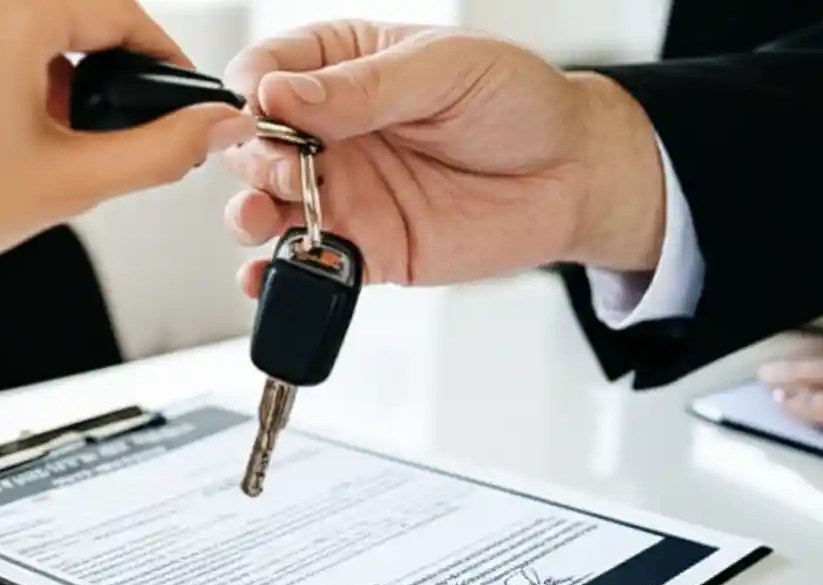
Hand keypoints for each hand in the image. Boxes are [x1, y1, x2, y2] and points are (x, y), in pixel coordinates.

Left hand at [0, 0, 256, 300]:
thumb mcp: (61, 183)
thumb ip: (156, 154)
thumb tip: (209, 130)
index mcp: (6, 4)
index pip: (122, 13)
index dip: (164, 67)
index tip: (182, 104)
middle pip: (67, 16)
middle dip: (101, 79)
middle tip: (110, 142)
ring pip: (14, 29)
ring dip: (47, 82)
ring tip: (40, 153)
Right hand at [221, 22, 665, 295]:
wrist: (572, 176)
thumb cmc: (518, 104)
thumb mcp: (444, 70)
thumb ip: (362, 88)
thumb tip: (281, 96)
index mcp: (344, 68)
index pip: (267, 73)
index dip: (253, 91)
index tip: (263, 108)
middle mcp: (332, 132)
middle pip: (255, 145)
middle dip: (254, 157)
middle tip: (284, 165)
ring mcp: (344, 192)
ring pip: (265, 207)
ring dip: (250, 214)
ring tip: (263, 217)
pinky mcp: (365, 248)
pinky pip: (307, 266)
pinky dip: (277, 277)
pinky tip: (270, 276)